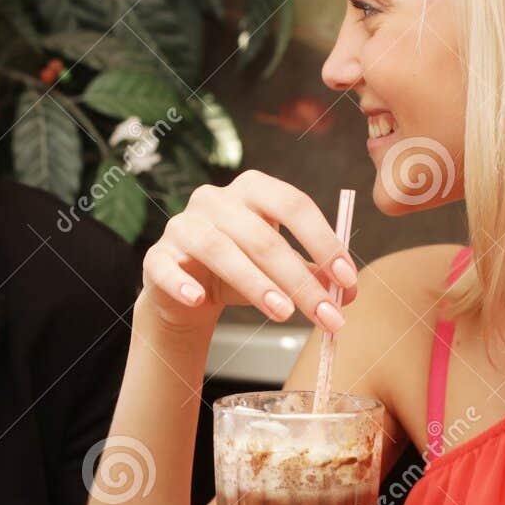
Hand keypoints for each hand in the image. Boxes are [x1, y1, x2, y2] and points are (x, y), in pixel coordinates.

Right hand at [139, 169, 358, 334]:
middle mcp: (215, 199)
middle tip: (325, 315)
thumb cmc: (240, 270)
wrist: (187, 290)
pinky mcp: (157, 256)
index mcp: (253, 190)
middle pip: (263, 235)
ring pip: (221, 250)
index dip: (323, 241)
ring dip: (255, 284)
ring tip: (283, 314)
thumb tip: (347, 293)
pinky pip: (167, 267)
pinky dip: (183, 283)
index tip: (347, 279)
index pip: (294, 204)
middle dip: (299, 279)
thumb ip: (313, 274)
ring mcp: (183, 225)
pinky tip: (199, 300)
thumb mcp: (280, 270)